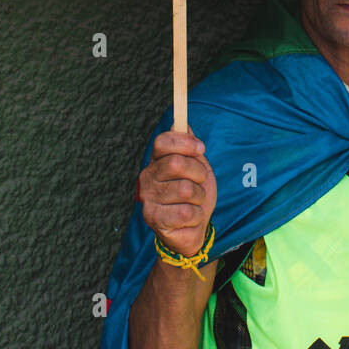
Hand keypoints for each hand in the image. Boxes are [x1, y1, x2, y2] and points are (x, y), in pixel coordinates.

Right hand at [138, 130, 216, 257]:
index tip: (201, 148)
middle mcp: (147, 177)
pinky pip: (185, 212)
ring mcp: (148, 198)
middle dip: (198, 173)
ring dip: (199, 197)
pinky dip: (196, 215)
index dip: (185, 142)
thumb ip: (188, 144)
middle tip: (199, 182)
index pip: (163, 141)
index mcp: (157, 161)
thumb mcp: (197, 165)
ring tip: (194, 202)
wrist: (194, 226)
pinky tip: (189, 217)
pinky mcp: (153, 219)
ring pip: (185, 189)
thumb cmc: (194, 193)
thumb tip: (182, 122)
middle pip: (177, 163)